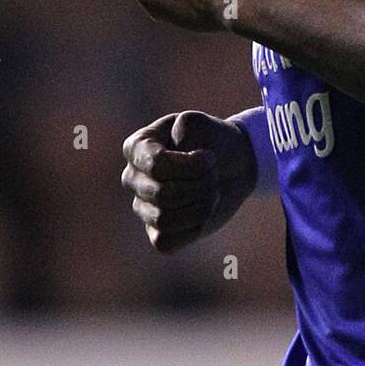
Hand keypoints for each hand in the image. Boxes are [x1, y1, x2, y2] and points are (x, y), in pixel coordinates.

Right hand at [121, 110, 257, 252]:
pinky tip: (204, 212)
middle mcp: (132, 178)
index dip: (191, 166)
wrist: (232, 165)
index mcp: (137, 147)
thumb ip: (188, 127)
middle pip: (162, 194)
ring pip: (164, 219)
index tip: (210, 157)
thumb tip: (178, 150)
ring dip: (200, 207)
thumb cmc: (212, 140)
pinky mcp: (157, 233)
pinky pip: (166, 242)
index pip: (157, 165)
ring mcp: (143, 207)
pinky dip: (193, 228)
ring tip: (212, 192)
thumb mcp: (203, 123)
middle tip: (214, 175)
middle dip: (200, 186)